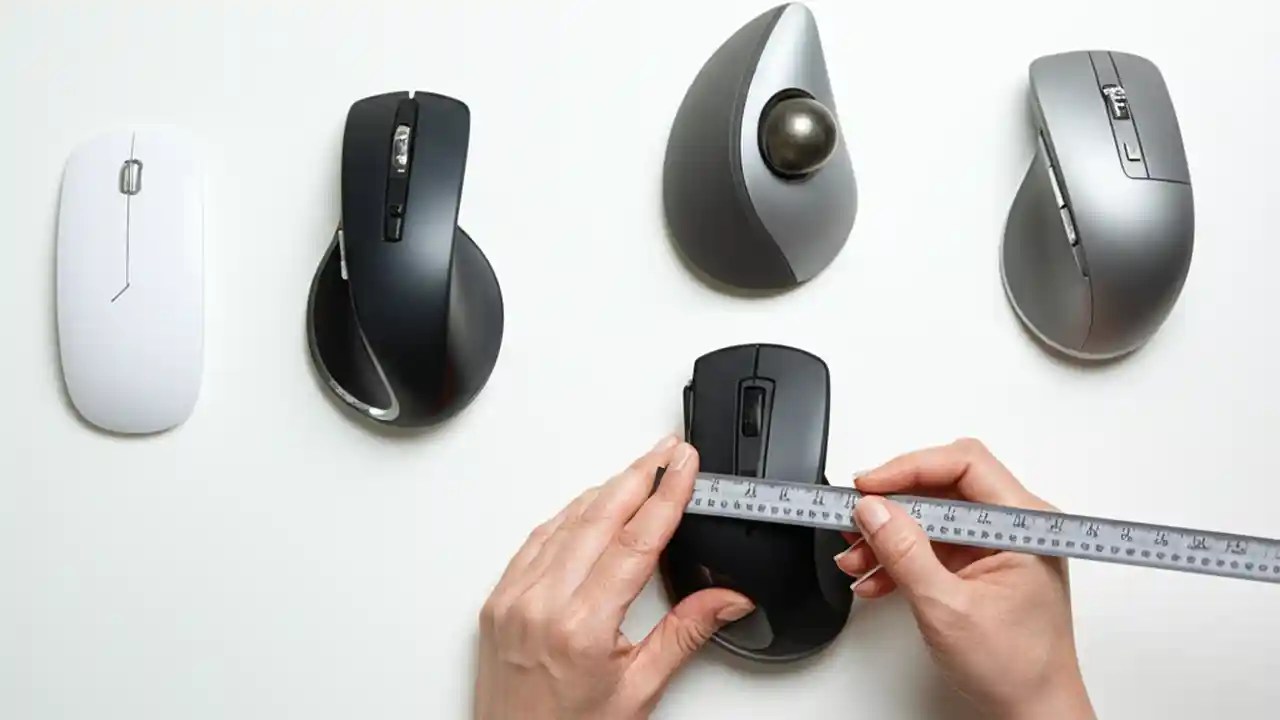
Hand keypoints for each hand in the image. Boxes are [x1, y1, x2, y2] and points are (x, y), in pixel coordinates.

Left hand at [474, 436, 753, 719]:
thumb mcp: (638, 690)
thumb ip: (685, 634)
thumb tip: (728, 598)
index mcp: (581, 627)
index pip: (635, 542)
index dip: (665, 495)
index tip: (684, 466)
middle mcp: (540, 604)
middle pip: (599, 517)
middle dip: (639, 476)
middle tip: (669, 451)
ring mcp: (513, 599)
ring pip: (565, 522)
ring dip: (605, 489)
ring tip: (639, 470)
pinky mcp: (497, 600)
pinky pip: (536, 541)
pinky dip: (568, 516)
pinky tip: (590, 505)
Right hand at [835, 439, 1094, 719]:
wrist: (1034, 714)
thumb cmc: (1017, 669)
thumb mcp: (947, 608)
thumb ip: (906, 553)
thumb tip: (874, 509)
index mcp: (1025, 525)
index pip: (964, 464)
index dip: (910, 468)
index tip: (868, 487)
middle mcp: (1014, 527)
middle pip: (943, 487)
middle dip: (892, 505)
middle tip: (854, 519)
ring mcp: (996, 547)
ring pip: (931, 517)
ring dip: (889, 535)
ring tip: (855, 557)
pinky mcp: (980, 566)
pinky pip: (932, 546)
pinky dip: (900, 558)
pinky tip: (874, 579)